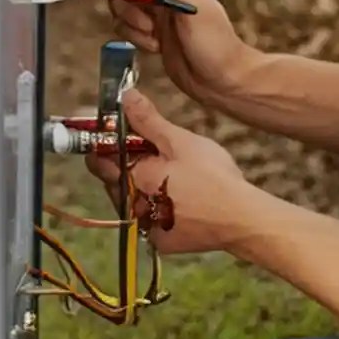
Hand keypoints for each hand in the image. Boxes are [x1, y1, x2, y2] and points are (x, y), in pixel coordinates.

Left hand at [85, 90, 250, 254]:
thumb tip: (126, 97)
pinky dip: (156, 207)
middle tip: (152, 150)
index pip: (97, 159)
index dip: (103, 142)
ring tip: (168, 174)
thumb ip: (148, 120)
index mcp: (132, 179)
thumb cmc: (212, 177)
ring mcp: (145, 228)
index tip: (116, 131)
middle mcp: (131, 207)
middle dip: (125, 162)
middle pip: (114, 179)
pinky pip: (149, 219)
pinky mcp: (161, 241)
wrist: (241, 220)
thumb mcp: (180, 141)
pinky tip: (177, 198)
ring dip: (140, 185)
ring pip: (131, 200)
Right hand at [103, 0, 258, 103]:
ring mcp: (153, 11)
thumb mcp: (189, 3)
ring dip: (131, 24)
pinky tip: (156, 47)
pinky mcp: (148, 32)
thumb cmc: (213, 40)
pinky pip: (124, 28)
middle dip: (125, 3)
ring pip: (119, 6)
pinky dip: (135, 38)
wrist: (221, 79)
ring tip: (154, 36)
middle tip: (148, 21)